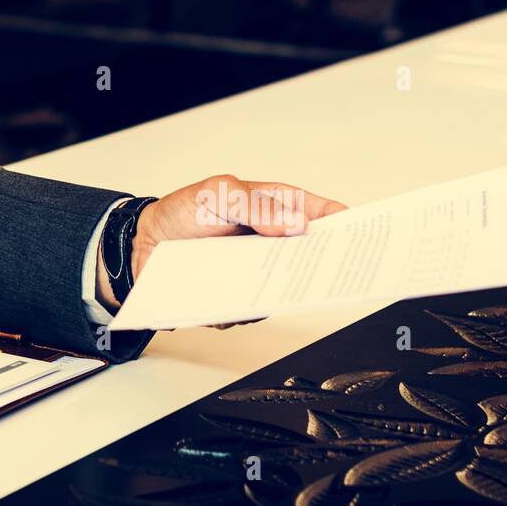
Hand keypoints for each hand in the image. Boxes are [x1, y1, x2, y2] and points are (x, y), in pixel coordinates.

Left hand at [97, 176, 347, 324]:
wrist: (142, 246)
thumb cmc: (184, 213)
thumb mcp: (217, 194)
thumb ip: (255, 205)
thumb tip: (296, 223)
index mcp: (273, 208)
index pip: (319, 213)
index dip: (345, 223)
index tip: (364, 234)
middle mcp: (271, 243)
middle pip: (312, 257)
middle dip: (326, 265)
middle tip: (333, 271)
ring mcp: (257, 273)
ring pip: (286, 289)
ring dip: (285, 292)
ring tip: (281, 290)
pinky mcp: (239, 300)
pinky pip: (252, 311)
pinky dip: (246, 309)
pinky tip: (233, 304)